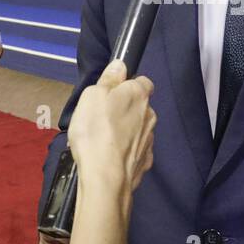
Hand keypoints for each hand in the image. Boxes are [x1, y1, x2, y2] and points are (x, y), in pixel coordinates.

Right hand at [67, 59, 155, 194]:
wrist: (105, 177)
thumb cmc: (95, 131)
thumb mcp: (92, 96)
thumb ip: (108, 79)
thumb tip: (120, 65)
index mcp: (139, 95)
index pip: (142, 81)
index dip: (127, 85)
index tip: (112, 93)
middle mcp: (150, 114)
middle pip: (140, 106)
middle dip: (125, 110)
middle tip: (101, 118)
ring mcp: (150, 140)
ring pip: (139, 129)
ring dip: (126, 131)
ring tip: (103, 141)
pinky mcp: (146, 162)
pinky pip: (137, 150)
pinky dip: (127, 152)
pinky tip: (112, 157)